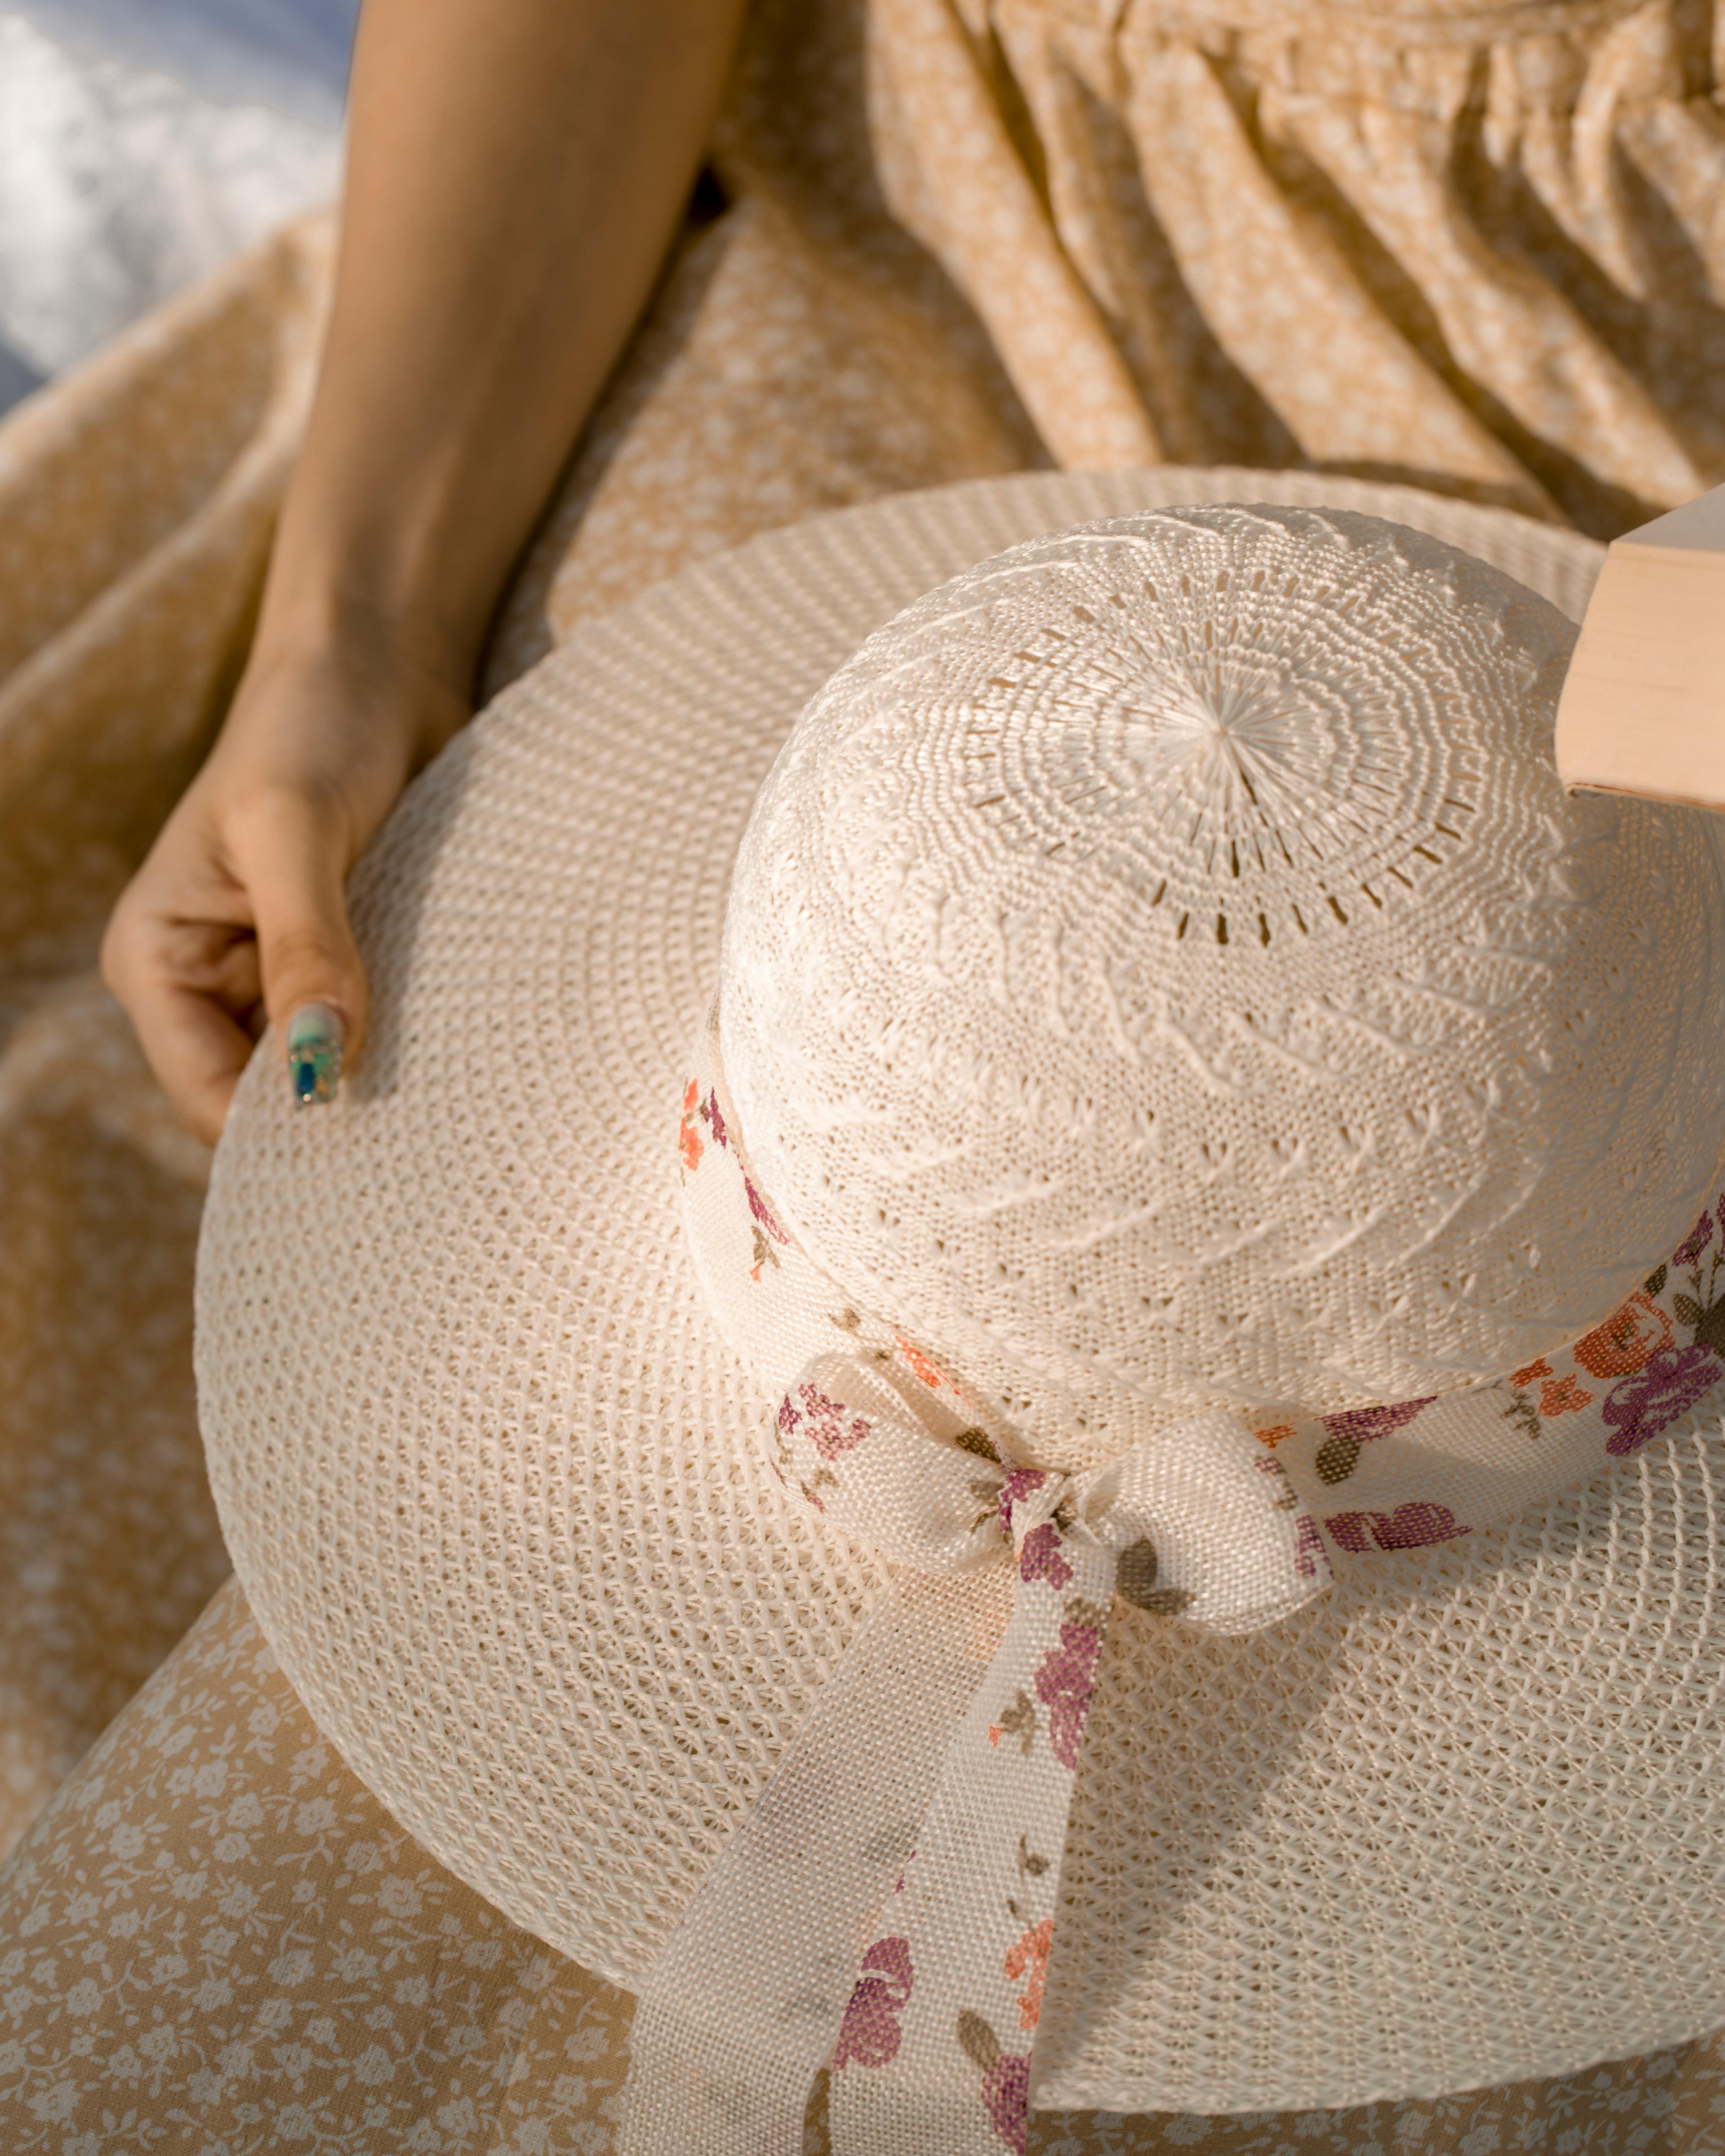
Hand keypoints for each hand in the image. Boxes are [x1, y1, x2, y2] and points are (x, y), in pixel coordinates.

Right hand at [101, 634, 467, 1143]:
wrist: (376, 668)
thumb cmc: (312, 726)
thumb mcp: (294, 830)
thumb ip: (305, 948)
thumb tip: (321, 1064)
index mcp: (158, 962)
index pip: (210, 1100)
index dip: (285, 1132)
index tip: (376, 1141)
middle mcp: (210, 986)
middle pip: (271, 1103)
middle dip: (340, 1114)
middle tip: (432, 1129)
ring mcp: (277, 980)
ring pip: (331, 1074)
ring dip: (387, 1080)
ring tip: (454, 1084)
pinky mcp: (343, 965)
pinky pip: (375, 1033)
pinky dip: (414, 1043)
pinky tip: (462, 1043)